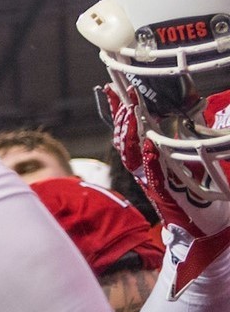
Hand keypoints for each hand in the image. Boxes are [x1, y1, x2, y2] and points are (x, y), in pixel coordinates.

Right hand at [105, 84, 229, 238]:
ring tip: (133, 113)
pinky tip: (149, 146)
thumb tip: (178, 110)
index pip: (125, 129)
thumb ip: (176, 136)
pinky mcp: (162, 192)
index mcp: (143, 157)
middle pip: (122, 139)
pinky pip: (151, 174)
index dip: (115, 109)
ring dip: (130, 133)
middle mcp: (140, 167)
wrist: (200, 222)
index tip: (111, 88)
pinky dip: (148, 160)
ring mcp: (148, 180)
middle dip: (123, 116)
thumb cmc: (192, 191)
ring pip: (129, 155)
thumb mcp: (181, 156)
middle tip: (128, 94)